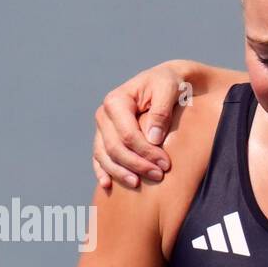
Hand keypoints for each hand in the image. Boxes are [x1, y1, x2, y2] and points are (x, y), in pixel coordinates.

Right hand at [92, 62, 187, 189]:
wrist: (165, 81)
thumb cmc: (169, 83)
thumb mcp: (169, 88)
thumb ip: (161, 111)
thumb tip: (153, 137)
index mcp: (116, 101)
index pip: (127, 135)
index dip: (145, 153)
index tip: (165, 164)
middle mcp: (104, 115)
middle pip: (114, 148)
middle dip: (136, 165)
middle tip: (158, 175)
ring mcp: (102, 128)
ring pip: (104, 156)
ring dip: (120, 173)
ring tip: (138, 184)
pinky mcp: (104, 137)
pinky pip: (98, 157)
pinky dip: (102, 171)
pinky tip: (107, 185)